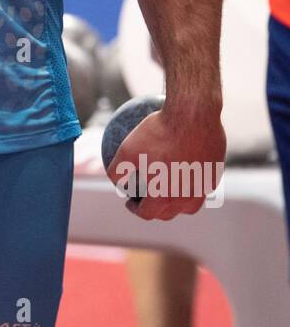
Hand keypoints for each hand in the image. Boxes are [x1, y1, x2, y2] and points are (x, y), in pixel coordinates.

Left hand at [106, 104, 225, 220]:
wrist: (193, 113)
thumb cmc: (159, 131)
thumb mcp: (127, 148)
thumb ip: (116, 168)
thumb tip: (111, 178)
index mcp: (165, 195)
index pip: (148, 213)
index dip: (136, 210)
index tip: (130, 201)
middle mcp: (187, 196)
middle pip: (170, 213)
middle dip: (156, 210)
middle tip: (148, 198)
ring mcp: (204, 186)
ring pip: (191, 205)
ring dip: (178, 204)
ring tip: (169, 192)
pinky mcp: (215, 173)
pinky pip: (203, 185)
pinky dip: (193, 185)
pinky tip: (184, 171)